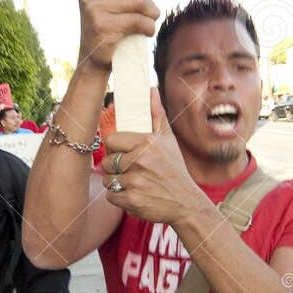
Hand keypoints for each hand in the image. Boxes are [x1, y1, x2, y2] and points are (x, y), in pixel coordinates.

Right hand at [77, 0, 158, 73]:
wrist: (94, 60)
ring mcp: (93, 9)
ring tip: (149, 21)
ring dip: (151, 14)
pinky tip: (146, 31)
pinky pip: (138, 20)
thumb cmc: (108, 27)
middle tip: (145, 11)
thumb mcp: (109, 2)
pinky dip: (148, 27)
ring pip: (138, 2)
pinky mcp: (103, 25)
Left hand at [101, 90, 201, 225]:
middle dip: (115, 167)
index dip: (115, 148)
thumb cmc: (174, 169)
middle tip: (131, 170)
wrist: (186, 203)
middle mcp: (141, 161)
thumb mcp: (168, 139)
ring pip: (107, 179)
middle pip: (107, 161)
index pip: (111, 141)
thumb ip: (156, 114)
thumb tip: (151, 89)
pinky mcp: (132, 200)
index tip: (123, 153)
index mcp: (147, 143)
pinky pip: (111, 196)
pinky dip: (119, 198)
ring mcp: (136, 182)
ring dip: (116, 183)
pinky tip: (134, 195)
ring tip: (134, 183)